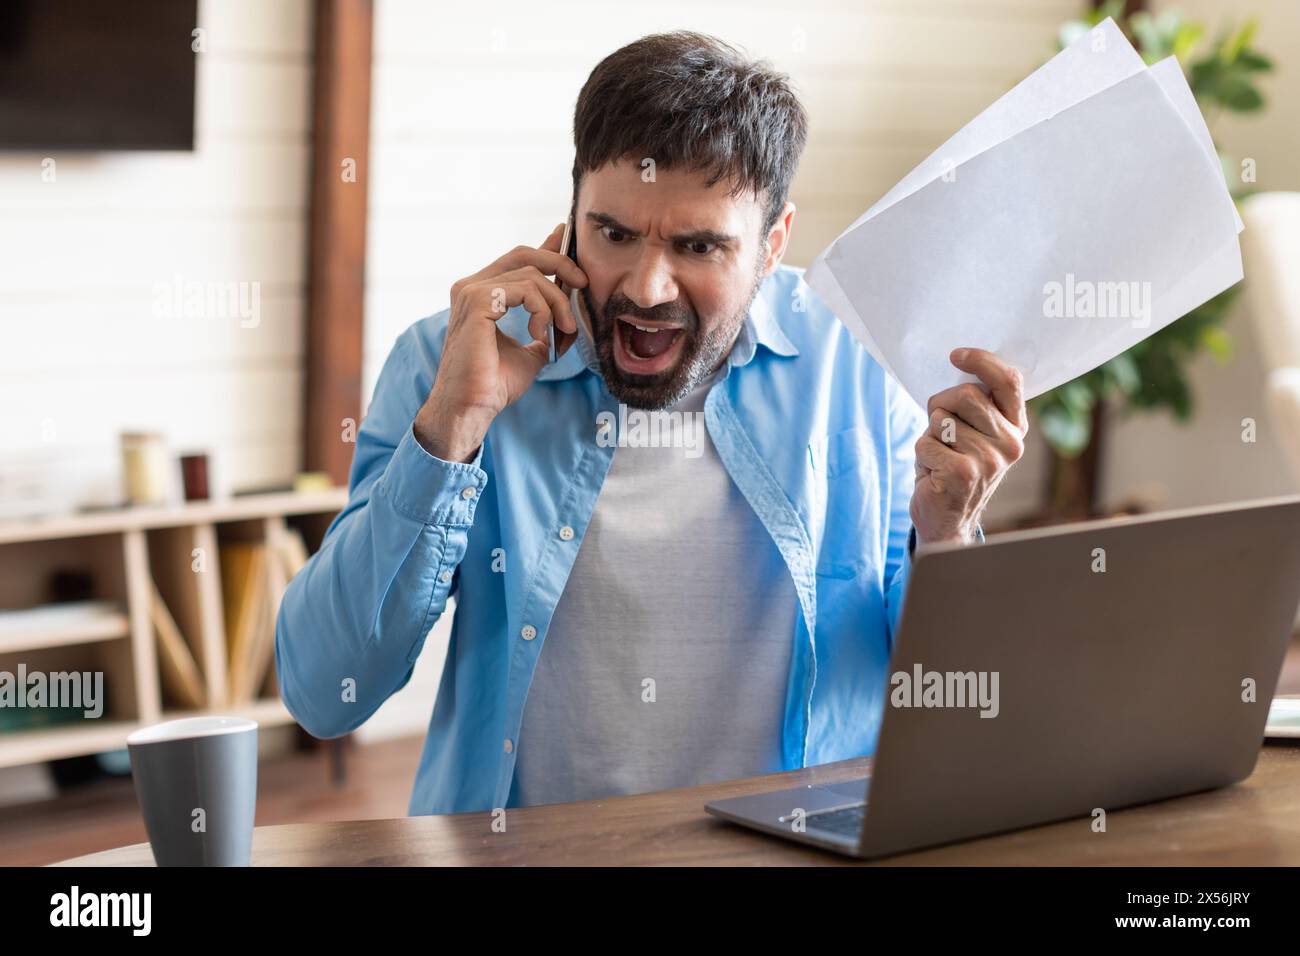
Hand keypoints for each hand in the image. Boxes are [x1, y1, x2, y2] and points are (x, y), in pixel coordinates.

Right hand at [414, 224, 587, 461]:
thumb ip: (544, 324)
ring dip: (557, 302)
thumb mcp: (531, 348)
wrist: (471, 408)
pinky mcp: (476, 301)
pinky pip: (525, 289)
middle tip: (583, 284)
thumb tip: (566, 312)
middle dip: (561, 264)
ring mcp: (471, 291)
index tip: (569, 240)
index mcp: (481, 294)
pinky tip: (541, 335)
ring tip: (563, 330)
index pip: (518, 259)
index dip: (547, 247)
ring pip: (531, 275)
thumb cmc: (495, 384)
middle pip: (525, 255)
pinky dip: (543, 310)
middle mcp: (472, 286)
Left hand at [911, 347, 1027, 545]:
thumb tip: (956, 366)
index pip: (1008, 381)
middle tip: (938, 429)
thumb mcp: (969, 434)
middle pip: (965, 394)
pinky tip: (934, 474)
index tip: (956, 355)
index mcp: (1015, 428)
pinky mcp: (963, 473)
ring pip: (941, 420)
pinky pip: (925, 443)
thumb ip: (972, 407)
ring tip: (940, 458)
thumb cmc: (952, 468)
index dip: (982, 361)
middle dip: (940, 405)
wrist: (947, 521)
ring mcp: (989, 460)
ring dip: (930, 437)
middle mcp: (1010, 444)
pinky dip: (921, 456)